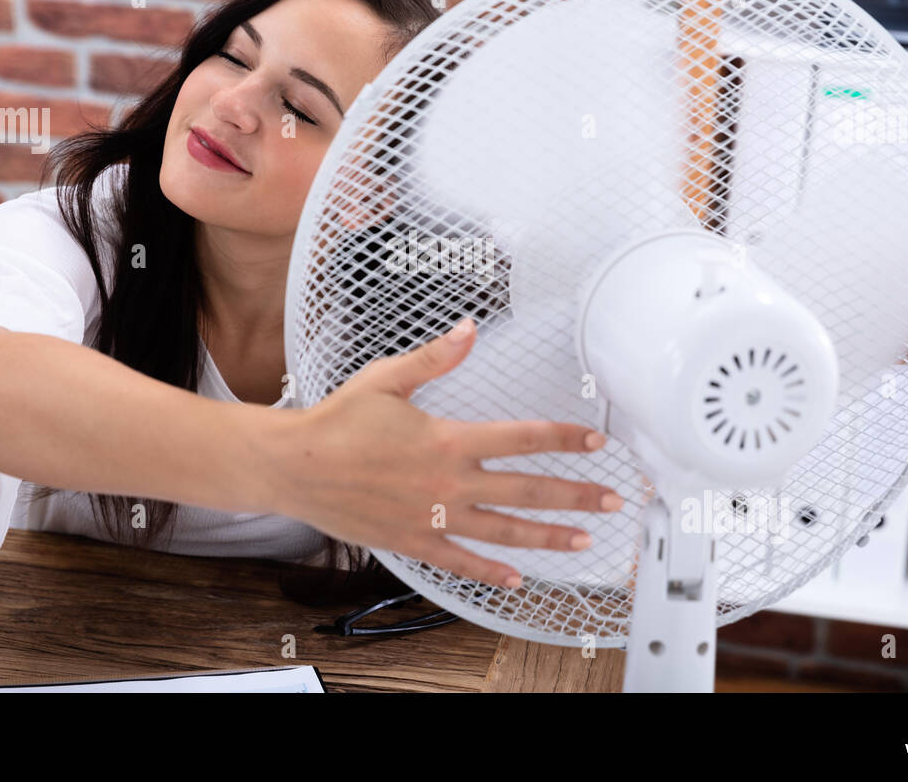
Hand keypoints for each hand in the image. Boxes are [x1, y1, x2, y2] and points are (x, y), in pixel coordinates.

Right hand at [271, 318, 620, 588]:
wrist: (295, 466)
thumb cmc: (337, 421)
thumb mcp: (387, 379)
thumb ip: (436, 358)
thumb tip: (470, 329)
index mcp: (447, 439)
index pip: (522, 438)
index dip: (564, 439)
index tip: (595, 442)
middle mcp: (448, 483)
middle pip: (526, 491)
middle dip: (575, 495)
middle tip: (613, 500)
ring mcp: (433, 518)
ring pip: (503, 532)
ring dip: (548, 538)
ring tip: (583, 541)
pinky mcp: (413, 542)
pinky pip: (460, 561)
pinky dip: (490, 571)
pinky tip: (516, 579)